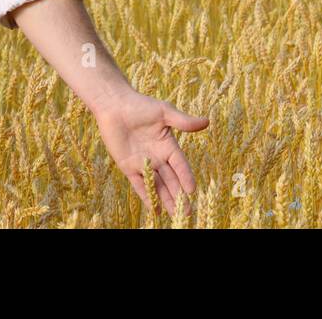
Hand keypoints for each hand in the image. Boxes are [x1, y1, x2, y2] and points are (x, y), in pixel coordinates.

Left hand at [93, 90, 208, 215]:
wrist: (114, 105)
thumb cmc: (140, 105)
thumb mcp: (164, 112)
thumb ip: (183, 121)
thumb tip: (207, 122)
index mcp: (168, 145)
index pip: (180, 165)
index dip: (186, 177)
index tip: (192, 190)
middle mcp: (158, 158)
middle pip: (171, 180)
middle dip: (178, 196)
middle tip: (187, 212)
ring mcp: (143, 164)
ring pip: (157, 185)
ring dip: (166, 199)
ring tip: (175, 215)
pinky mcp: (128, 167)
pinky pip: (139, 185)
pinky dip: (146, 196)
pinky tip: (154, 209)